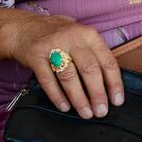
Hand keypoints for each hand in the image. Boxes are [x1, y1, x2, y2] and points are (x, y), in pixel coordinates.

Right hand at [3, 13, 124, 118]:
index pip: (108, 61)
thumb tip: (109, 86)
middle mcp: (73, 38)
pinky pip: (47, 80)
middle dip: (97, 94)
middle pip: (90, 69)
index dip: (114, 83)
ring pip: (69, 76)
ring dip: (79, 98)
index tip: (117, 101)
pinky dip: (57, 95)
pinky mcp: (35, 56)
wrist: (23, 28)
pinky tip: (65, 107)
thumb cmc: (58, 37)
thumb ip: (94, 56)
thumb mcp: (81, 38)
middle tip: (101, 111)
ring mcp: (53, 46)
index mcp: (89, 36)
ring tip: (86, 113)